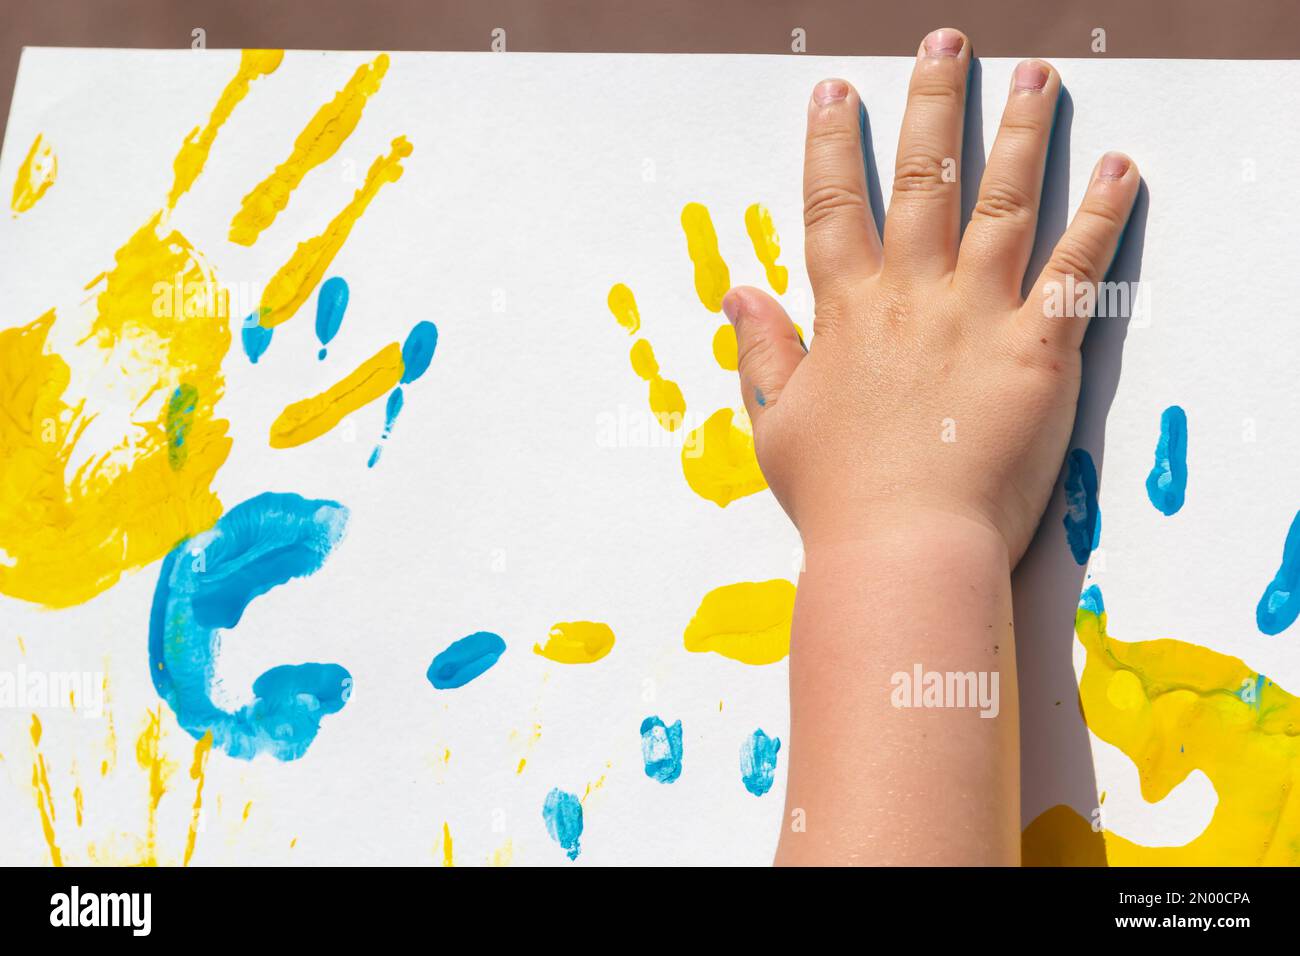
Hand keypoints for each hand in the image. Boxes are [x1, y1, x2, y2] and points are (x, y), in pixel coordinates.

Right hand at [723, 28, 1138, 564]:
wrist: (904, 546)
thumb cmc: (837, 495)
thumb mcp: (775, 423)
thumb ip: (761, 351)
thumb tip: (738, 292)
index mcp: (846, 312)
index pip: (832, 206)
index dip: (831, 143)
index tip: (835, 93)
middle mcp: (911, 295)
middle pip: (921, 179)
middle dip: (933, 105)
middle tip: (945, 44)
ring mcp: (978, 316)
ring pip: (1002, 203)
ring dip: (1021, 133)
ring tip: (1036, 76)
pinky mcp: (1039, 349)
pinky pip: (1076, 270)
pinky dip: (1102, 216)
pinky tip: (1118, 166)